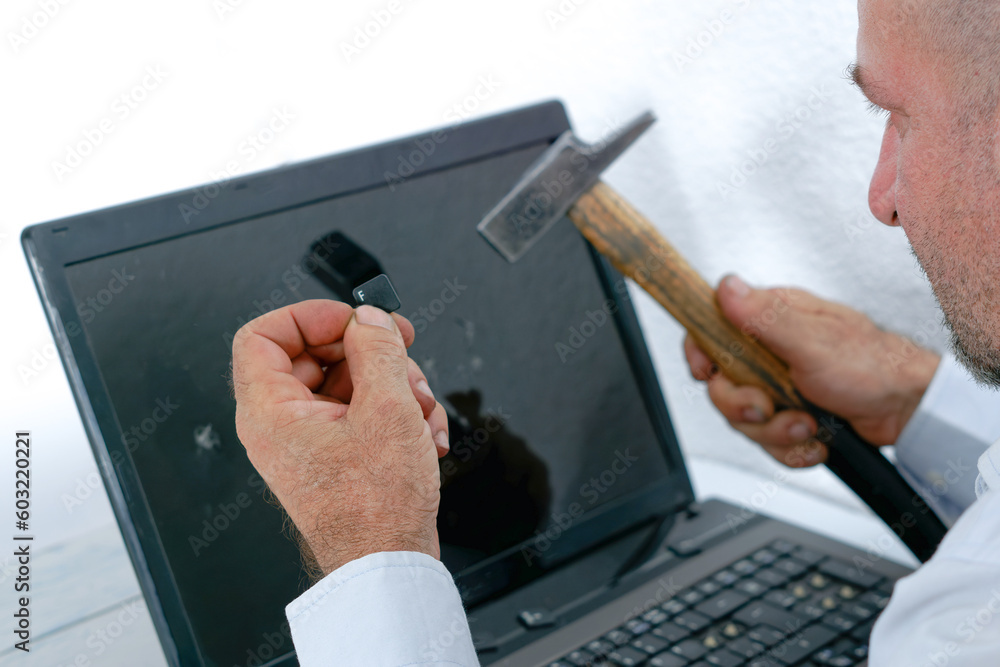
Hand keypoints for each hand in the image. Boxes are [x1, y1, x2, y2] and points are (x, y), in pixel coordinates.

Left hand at [231, 301, 448, 574]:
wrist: (389, 566)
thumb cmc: (375, 508)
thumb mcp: (385, 408)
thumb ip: (376, 349)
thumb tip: (369, 319)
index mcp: (271, 412)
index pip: (262, 335)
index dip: (308, 316)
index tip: (352, 318)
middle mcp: (282, 425)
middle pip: (317, 356)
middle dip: (370, 352)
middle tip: (404, 347)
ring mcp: (311, 442)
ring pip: (348, 383)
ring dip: (395, 385)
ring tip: (422, 407)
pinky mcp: (338, 456)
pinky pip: (362, 412)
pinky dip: (397, 413)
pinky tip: (425, 432)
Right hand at [684, 275, 939, 467]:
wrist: (909, 409)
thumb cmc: (872, 366)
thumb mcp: (812, 340)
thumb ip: (764, 317)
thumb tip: (726, 287)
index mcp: (770, 321)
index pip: (710, 331)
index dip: (700, 356)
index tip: (707, 374)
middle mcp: (770, 352)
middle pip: (721, 386)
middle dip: (745, 407)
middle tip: (769, 406)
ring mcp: (779, 385)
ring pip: (745, 419)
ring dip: (775, 432)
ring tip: (807, 425)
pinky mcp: (790, 414)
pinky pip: (769, 441)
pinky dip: (791, 448)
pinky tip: (814, 440)